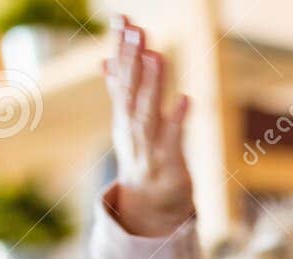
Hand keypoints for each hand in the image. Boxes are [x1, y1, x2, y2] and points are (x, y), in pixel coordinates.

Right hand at [104, 15, 193, 237]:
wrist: (150, 206)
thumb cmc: (143, 158)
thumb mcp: (128, 123)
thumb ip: (120, 91)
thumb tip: (106, 60)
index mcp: (124, 115)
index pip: (120, 75)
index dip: (121, 47)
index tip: (122, 19)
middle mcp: (132, 128)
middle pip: (131, 89)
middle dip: (132, 59)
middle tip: (136, 29)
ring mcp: (149, 145)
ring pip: (148, 111)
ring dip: (152, 84)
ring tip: (156, 55)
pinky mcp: (170, 163)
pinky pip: (173, 139)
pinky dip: (177, 119)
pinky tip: (186, 99)